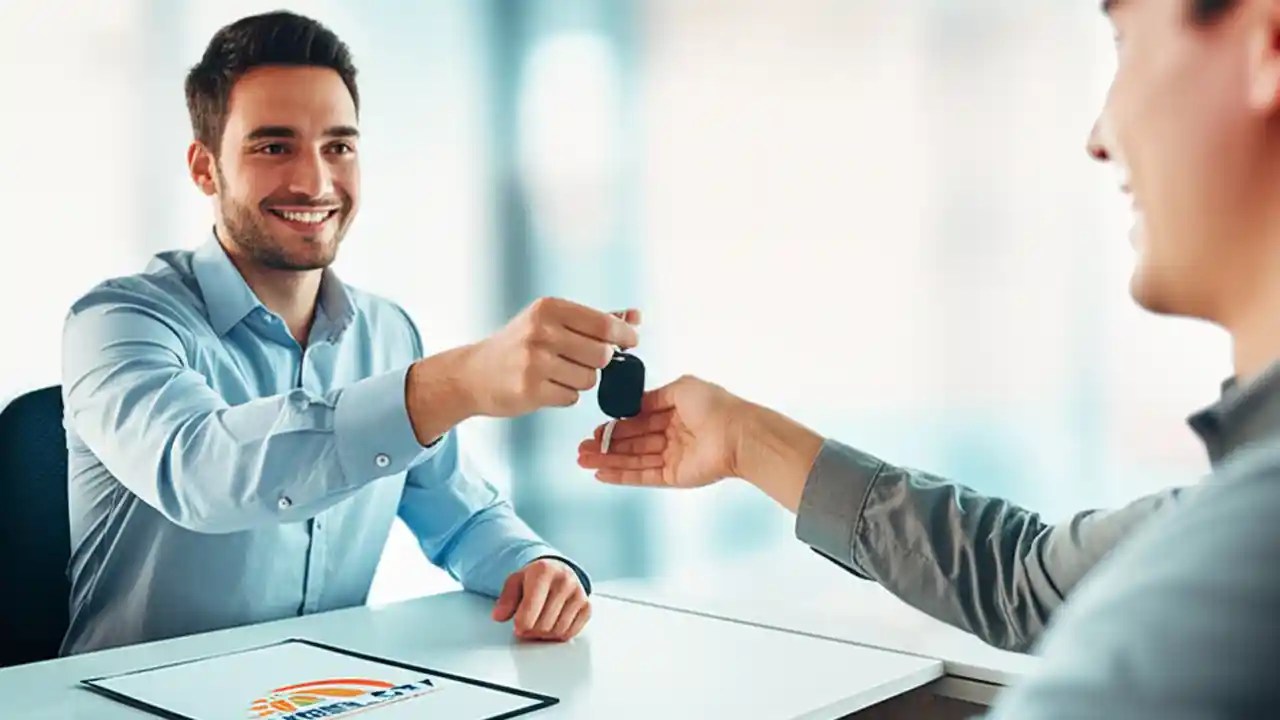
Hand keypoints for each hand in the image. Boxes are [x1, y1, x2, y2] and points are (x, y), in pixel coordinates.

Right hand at [462, 298, 639, 417]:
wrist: (473, 374)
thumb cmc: (519, 345)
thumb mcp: (551, 321)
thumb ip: (596, 320)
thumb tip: (636, 317)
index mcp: (548, 308)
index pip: (605, 325)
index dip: (625, 337)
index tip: (630, 342)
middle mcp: (541, 332)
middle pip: (602, 355)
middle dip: (599, 362)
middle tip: (579, 360)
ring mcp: (534, 362)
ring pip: (589, 379)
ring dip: (581, 380)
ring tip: (557, 373)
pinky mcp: (530, 390)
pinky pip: (572, 398)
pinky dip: (565, 395)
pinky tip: (545, 386)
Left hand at [491, 558, 591, 641]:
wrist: (557, 569)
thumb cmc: (535, 578)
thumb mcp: (515, 582)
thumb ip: (506, 599)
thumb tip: (499, 616)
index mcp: (543, 571)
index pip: (529, 614)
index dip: (520, 625)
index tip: (517, 624)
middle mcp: (564, 580)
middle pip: (543, 626)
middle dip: (531, 631)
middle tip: (528, 624)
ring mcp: (578, 593)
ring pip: (557, 631)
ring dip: (545, 634)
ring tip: (540, 622)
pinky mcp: (587, 605)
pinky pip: (570, 633)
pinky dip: (559, 634)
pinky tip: (553, 622)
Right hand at [577, 375, 824, 511]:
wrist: (738, 433)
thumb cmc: (716, 406)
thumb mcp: (681, 388)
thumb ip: (654, 396)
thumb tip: (633, 403)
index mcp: (675, 413)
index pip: (638, 420)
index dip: (616, 425)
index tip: (595, 429)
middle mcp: (672, 436)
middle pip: (632, 442)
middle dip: (606, 445)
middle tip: (581, 448)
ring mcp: (672, 458)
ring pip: (633, 460)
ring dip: (608, 460)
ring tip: (583, 460)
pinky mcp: (674, 477)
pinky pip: (643, 476)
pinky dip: (621, 475)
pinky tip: (601, 473)